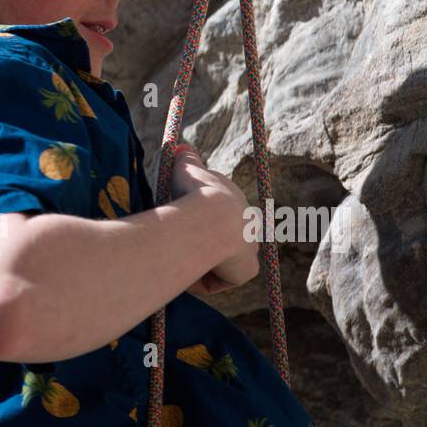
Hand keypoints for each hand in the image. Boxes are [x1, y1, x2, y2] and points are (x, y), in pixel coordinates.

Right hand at [169, 142, 258, 296]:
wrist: (212, 216)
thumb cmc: (195, 191)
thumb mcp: (186, 168)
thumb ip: (185, 157)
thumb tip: (179, 146)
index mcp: (233, 200)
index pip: (217, 212)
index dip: (197, 218)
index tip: (179, 222)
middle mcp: (247, 223)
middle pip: (222, 238)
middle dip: (201, 243)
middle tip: (177, 244)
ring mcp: (249, 248)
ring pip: (220, 260)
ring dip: (200, 261)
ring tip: (178, 259)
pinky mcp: (247, 270)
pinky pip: (221, 280)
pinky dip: (203, 279)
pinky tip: (188, 272)